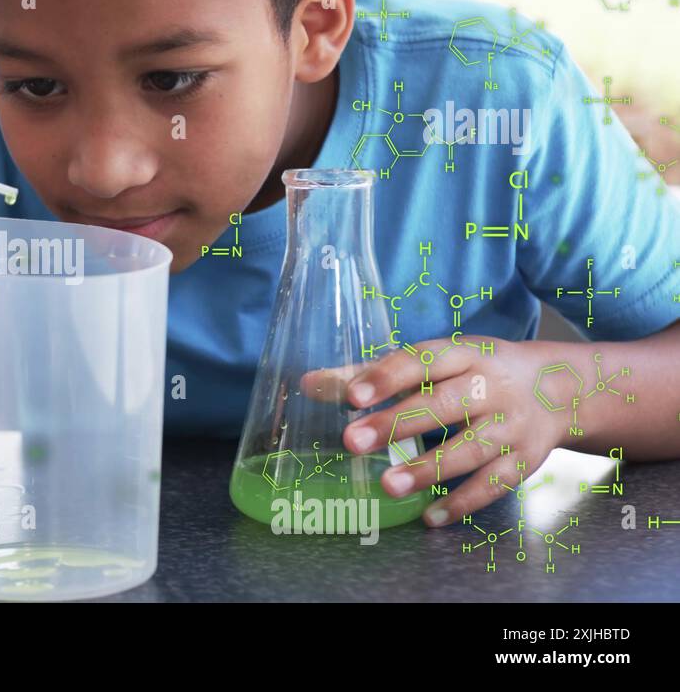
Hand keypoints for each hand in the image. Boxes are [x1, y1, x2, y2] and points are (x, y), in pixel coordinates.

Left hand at [336, 336, 577, 526]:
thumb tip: (308, 384)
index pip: (423, 361)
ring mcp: (512, 425)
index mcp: (464, 354)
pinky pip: (494, 484)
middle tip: (352, 442)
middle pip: (443, 405)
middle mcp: (492, 387)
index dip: (387, 376)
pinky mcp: (525, 459)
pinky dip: (462, 503)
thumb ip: (370, 374)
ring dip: (427, 469)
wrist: (562, 389)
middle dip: (396, 424)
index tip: (352, 396)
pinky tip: (429, 517)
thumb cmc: (475, 372)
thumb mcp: (433, 363)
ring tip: (385, 485)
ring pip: (470, 449)